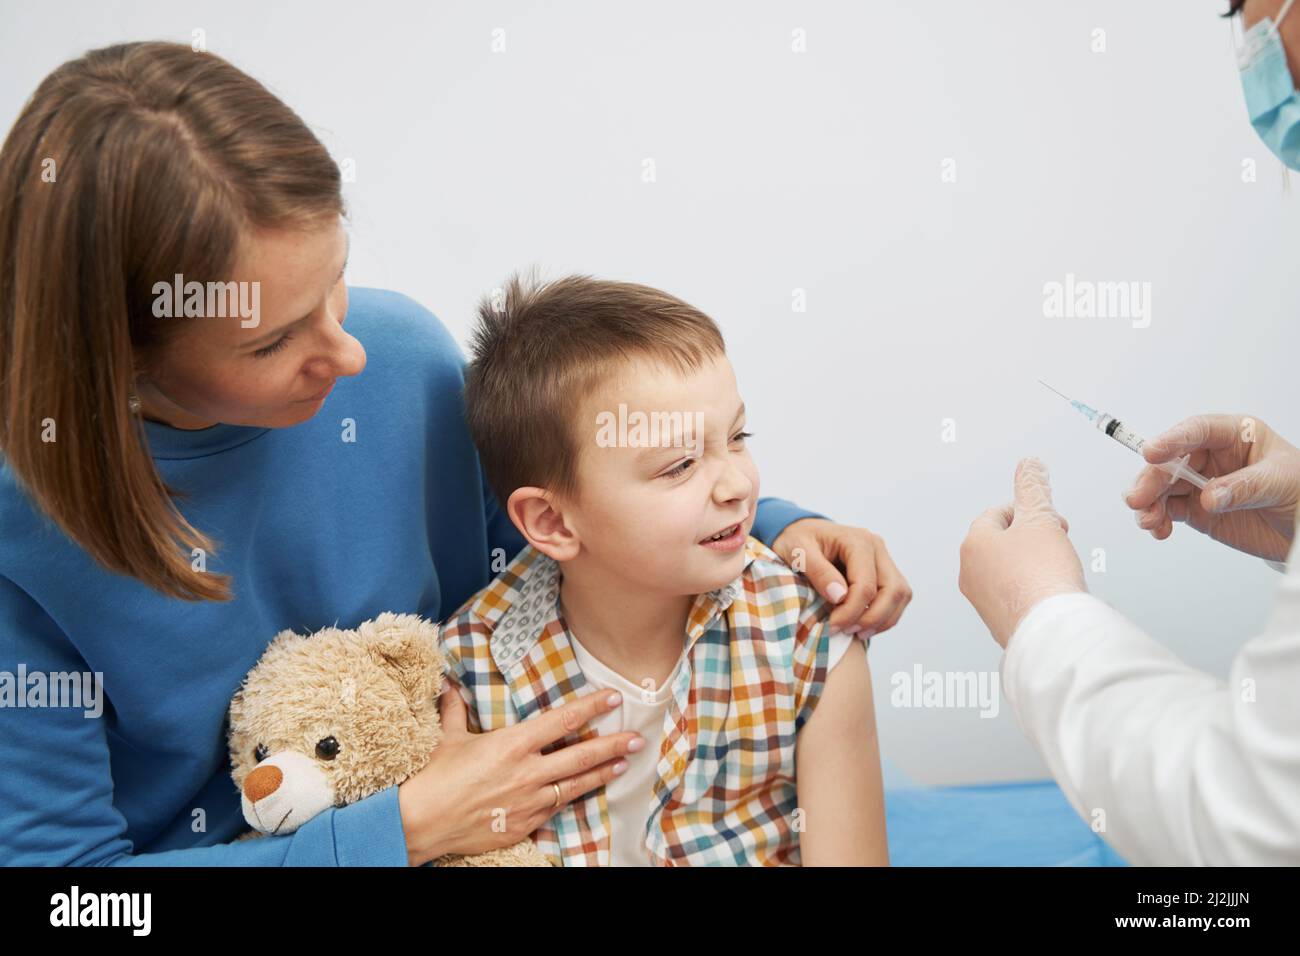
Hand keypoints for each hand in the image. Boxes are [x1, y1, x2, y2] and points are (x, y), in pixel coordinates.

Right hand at [398, 685, 642, 865]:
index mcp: (512, 743)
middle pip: (581, 755)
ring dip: (603, 773)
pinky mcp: (524, 824)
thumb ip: (454, 710)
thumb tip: (448, 687)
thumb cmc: (431, 776)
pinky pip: (555, 808)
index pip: (562, 721)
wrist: (418, 821)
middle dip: (613, 745)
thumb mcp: (447, 738)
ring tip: (624, 764)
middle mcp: (527, 771)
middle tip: (637, 738)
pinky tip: (586, 792)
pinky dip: (573, 798)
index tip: (613, 698)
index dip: (591, 708)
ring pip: (576, 785)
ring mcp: (528, 801)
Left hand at [771, 517, 911, 638]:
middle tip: (846, 631)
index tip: (832, 626)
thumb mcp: (798, 551)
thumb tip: (840, 597)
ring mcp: (884, 559)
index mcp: (857, 540)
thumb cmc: (798, 540)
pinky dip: (885, 616)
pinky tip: (863, 626)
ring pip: (900, 595)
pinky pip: (897, 598)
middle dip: (871, 618)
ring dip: (882, 620)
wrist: (802, 531)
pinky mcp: (884, 571)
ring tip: (856, 632)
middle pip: (892, 590)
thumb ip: (818, 572)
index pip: (866, 584)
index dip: (851, 611)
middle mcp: (877, 548)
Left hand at [958, 457, 1086, 647]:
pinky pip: (1015, 594)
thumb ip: (1033, 488)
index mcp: (973, 542)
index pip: (1001, 512)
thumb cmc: (1041, 578)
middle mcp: (969, 571)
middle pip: (1005, 541)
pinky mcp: (997, 620)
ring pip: (1009, 568)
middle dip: (1034, 538)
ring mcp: (981, 598)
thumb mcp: (1040, 519)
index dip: (1032, 512)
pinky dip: (1032, 589)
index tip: (1052, 522)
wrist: (1050, 630)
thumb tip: (1029, 465)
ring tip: (1056, 571)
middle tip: (1057, 544)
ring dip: (1034, 563)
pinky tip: (1050, 593)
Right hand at [1123, 414, 1299, 562]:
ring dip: (1148, 503)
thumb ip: (1244, 487)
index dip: (1172, 440)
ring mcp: (1201, 483)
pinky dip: (1157, 520)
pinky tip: (1158, 529)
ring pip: (1162, 488)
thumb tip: (1209, 496)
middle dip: (1151, 480)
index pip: (1198, 431)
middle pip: (1171, 462)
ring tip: (1147, 520)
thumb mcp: (1281, 482)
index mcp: (1235, 436)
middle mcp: (1212, 456)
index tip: (1151, 452)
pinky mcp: (1196, 509)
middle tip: (1138, 497)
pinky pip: (1167, 511)